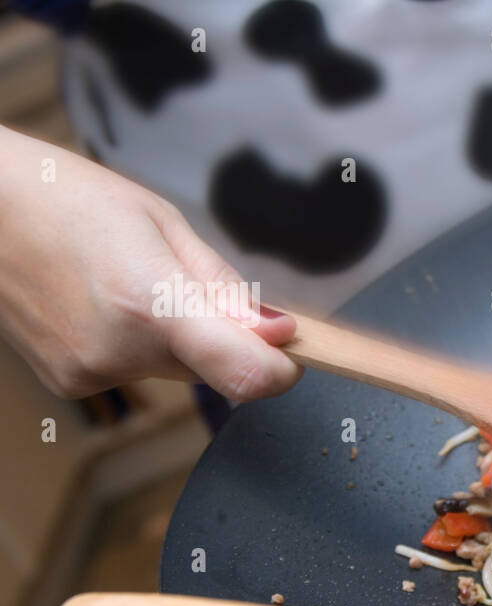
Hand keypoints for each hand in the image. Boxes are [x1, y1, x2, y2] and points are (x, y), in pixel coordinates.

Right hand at [0, 125, 300, 401]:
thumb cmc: (64, 199)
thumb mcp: (162, 223)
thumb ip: (223, 287)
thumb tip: (277, 331)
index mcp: (150, 304)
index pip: (246, 374)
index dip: (280, 367)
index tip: (288, 346)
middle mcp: (119, 351)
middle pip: (214, 367)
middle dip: (220, 334)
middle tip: (182, 281)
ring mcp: (89, 372)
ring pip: (174, 368)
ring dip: (173, 336)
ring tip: (125, 281)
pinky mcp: (69, 382)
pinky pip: (134, 369)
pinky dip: (133, 342)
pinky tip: (98, 300)